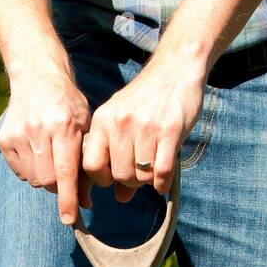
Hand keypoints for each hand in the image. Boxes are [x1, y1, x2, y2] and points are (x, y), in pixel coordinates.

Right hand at [0, 59, 92, 223]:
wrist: (36, 76)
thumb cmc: (68, 106)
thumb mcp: (85, 127)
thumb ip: (87, 164)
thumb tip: (85, 204)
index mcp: (63, 125)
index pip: (65, 173)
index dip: (67, 199)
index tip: (69, 220)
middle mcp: (38, 129)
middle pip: (47, 181)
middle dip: (58, 186)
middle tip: (65, 173)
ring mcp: (18, 134)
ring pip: (33, 179)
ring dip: (45, 178)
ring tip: (51, 157)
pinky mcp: (4, 138)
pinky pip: (20, 172)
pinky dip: (31, 170)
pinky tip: (37, 151)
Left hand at [82, 54, 205, 199]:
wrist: (175, 69)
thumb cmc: (146, 100)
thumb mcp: (122, 122)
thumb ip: (116, 156)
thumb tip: (121, 197)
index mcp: (103, 120)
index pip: (91, 166)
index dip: (102, 179)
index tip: (114, 175)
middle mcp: (121, 123)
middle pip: (119, 175)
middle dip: (130, 181)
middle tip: (140, 171)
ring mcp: (146, 127)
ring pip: (141, 176)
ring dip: (148, 180)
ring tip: (153, 167)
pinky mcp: (170, 131)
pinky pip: (162, 172)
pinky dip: (163, 183)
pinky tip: (163, 179)